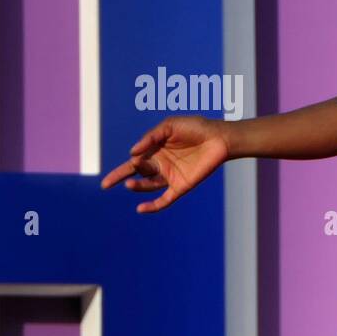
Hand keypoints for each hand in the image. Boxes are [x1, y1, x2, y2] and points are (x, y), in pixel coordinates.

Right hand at [100, 115, 230, 213]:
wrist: (218, 138)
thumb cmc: (195, 128)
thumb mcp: (169, 126)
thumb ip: (150, 137)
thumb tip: (132, 153)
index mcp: (154, 151)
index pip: (132, 163)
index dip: (121, 171)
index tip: (117, 174)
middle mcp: (160, 165)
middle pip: (138, 173)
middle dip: (128, 173)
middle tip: (132, 166)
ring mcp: (171, 176)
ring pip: (148, 185)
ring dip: (138, 186)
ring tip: (130, 184)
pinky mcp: (181, 186)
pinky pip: (165, 199)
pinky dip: (154, 206)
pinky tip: (140, 209)